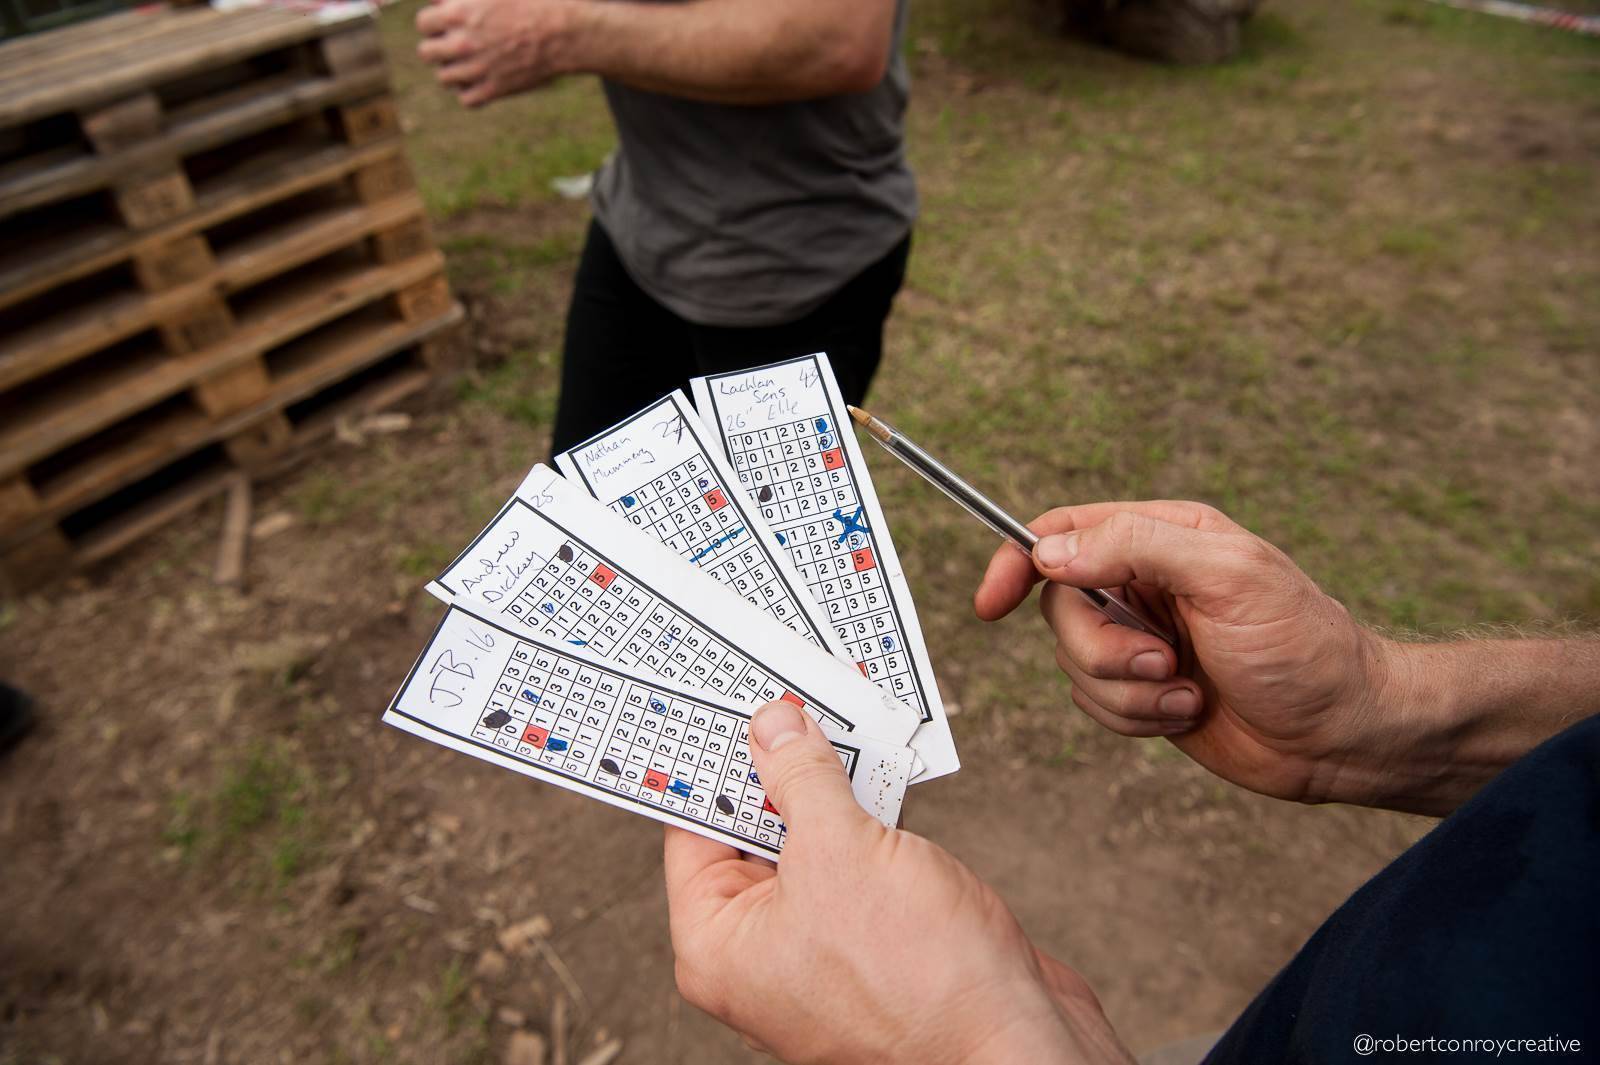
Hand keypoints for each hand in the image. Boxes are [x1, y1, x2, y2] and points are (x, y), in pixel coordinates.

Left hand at [416, 0, 576, 107]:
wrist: (563, 32)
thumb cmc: (532, 2)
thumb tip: (440, 3)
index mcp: (459, 12)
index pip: (422, 23)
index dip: (434, 23)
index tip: (446, 24)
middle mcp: (463, 42)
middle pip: (426, 53)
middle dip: (438, 47)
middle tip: (456, 45)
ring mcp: (478, 68)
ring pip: (444, 78)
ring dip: (453, 70)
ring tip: (470, 62)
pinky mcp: (494, 89)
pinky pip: (466, 99)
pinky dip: (470, 92)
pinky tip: (481, 79)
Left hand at [664, 700, 1133, 1064]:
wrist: (1016, 1042)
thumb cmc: (919, 980)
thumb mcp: (842, 851)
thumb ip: (801, 779)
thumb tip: (773, 726)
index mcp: (719, 946)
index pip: (692, 831)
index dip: (712, 761)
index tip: (722, 701)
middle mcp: (761, 952)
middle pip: (752, 830)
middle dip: (778, 762)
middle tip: (789, 691)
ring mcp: (819, 948)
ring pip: (812, 840)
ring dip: (832, 781)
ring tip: (841, 710)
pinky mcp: (875, 940)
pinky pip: (858, 859)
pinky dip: (870, 812)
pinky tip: (886, 761)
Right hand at [974, 501, 1396, 808]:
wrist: (1344, 735)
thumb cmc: (1304, 647)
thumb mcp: (1228, 576)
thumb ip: (1134, 549)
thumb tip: (1050, 553)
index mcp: (1164, 537)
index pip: (1064, 533)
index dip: (1017, 562)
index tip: (992, 604)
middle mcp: (1146, 584)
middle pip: (1061, 609)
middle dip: (1102, 650)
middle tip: (1163, 664)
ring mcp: (1143, 641)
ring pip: (1074, 665)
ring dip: (1127, 692)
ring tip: (1188, 694)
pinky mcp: (1145, 694)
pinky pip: (1096, 706)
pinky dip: (1136, 718)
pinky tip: (1188, 714)